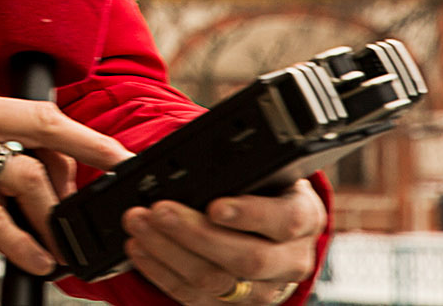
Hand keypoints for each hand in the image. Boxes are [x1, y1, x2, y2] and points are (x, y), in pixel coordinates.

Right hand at [0, 84, 132, 277]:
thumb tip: (35, 182)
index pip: (38, 111)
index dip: (82, 135)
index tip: (116, 155)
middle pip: (43, 126)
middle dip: (86, 157)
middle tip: (107, 193)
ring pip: (22, 173)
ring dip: (49, 214)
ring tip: (60, 244)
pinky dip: (20, 242)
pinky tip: (36, 259)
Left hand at [121, 181, 326, 304]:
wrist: (271, 235)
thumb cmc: (259, 194)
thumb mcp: (255, 172)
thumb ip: (212, 161)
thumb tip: (140, 151)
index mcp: (303, 216)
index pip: (286, 220)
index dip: (250, 214)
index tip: (213, 206)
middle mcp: (292, 259)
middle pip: (249, 258)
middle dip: (196, 234)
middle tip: (159, 211)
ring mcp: (266, 289)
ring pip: (219, 281)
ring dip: (170, 253)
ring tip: (139, 227)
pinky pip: (197, 298)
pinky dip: (163, 273)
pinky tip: (142, 250)